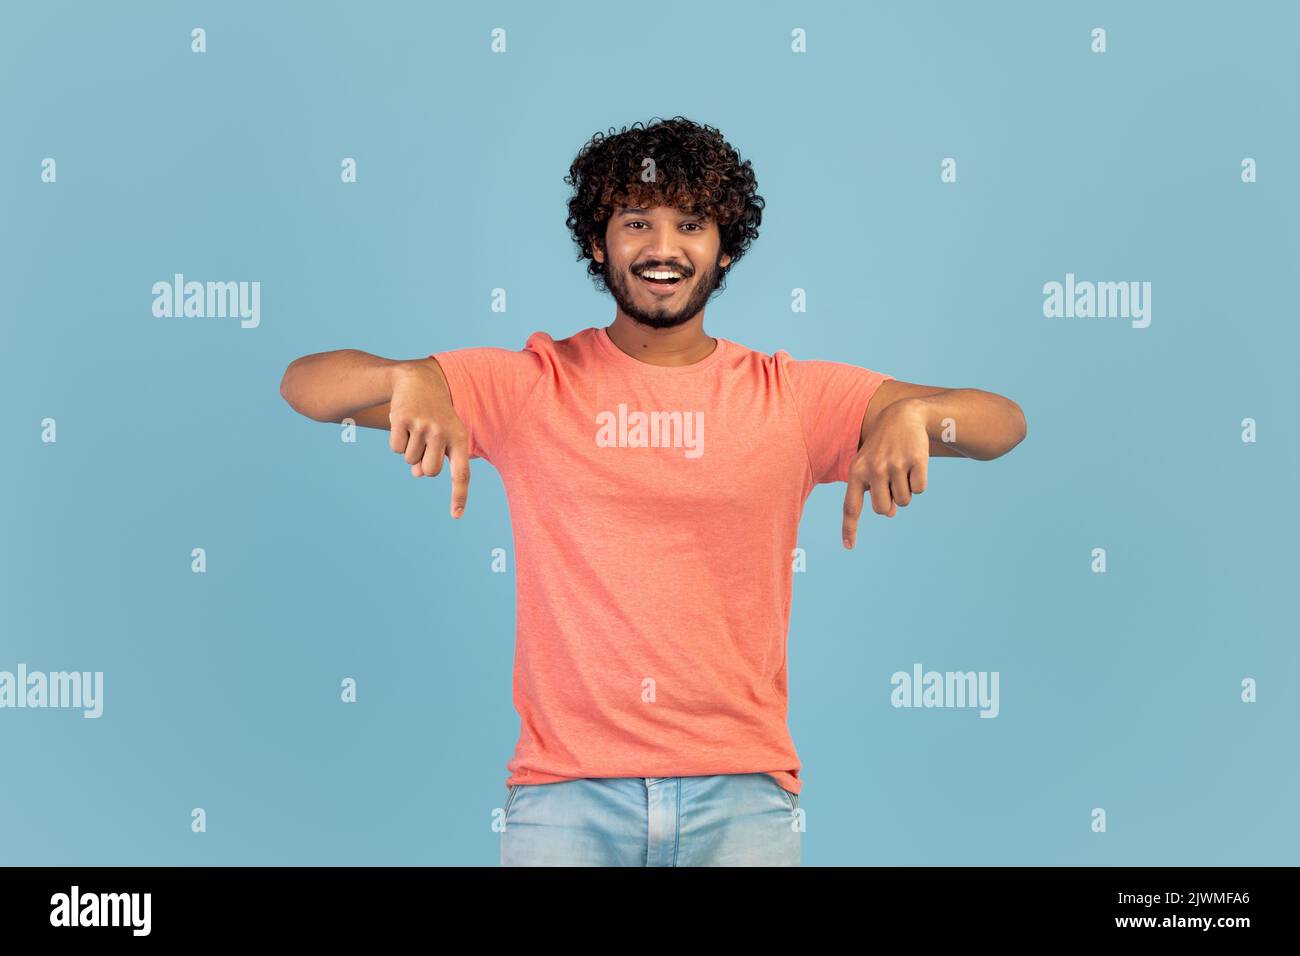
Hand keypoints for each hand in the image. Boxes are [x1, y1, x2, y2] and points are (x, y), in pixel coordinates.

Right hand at [388, 361, 470, 517]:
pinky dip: (397, 441)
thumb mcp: (444, 433)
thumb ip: (436, 457)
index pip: (461, 473)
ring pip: (410, 461)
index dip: (459, 495)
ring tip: (416, 428)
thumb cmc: (436, 414)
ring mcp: (422, 425)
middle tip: (425, 445)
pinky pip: (396, 449)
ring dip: (410, 450)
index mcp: (460, 437)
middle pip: (430, 471)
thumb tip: (418, 473)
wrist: (418, 381)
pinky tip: (404, 424)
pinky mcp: (402, 419)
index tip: (456, 515)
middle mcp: (442, 432)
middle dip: (423, 465)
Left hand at [842, 397, 928, 547]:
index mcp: (856, 471)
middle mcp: (873, 469)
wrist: (902, 416)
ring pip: (903, 501)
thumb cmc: (881, 446)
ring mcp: (895, 464)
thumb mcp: (867, 463)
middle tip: (891, 484)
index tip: (848, 547)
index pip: (851, 506)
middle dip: (890, 504)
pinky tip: (914, 464)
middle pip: (883, 509)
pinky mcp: (916, 460)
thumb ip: (871, 490)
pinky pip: (920, 489)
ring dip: (905, 491)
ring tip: (902, 469)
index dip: (850, 528)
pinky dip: (919, 482)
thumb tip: (888, 512)